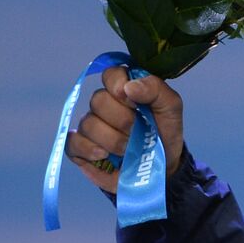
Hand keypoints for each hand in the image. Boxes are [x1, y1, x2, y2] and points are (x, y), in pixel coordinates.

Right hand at [65, 67, 183, 193]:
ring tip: (129, 149)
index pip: (111, 74)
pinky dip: (91, 151)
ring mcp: (90, 125)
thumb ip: (155, 89)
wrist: (162, 168)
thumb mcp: (170, 108)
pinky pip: (73, 142)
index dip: (119, 86)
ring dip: (114, 141)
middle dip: (123, 121)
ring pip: (88, 124)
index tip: (135, 102)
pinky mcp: (80, 147)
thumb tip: (129, 86)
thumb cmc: (165, 133)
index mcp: (124, 88)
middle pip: (98, 100)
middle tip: (139, 132)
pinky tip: (106, 156)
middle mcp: (104, 104)